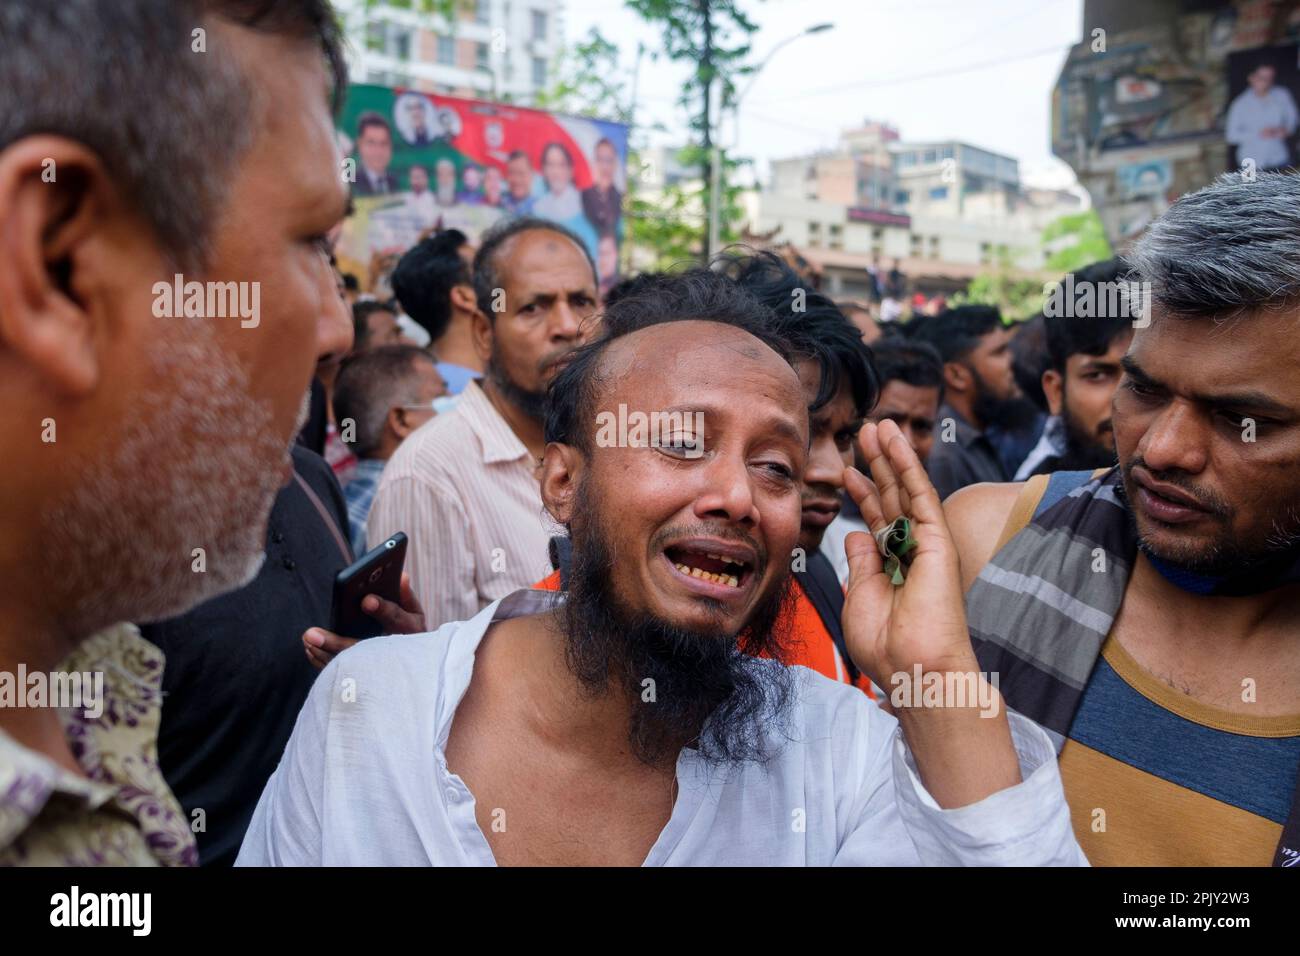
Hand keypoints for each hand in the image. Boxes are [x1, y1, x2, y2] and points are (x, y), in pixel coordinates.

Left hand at [302, 572, 426, 669]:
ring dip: (324, 653)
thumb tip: (399, 575)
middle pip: (364, 650)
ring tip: (308, 638)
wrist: (413, 668)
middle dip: (336, 643)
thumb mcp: (414, 613)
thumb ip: (405, 595)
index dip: (382, 609)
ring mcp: (379, 669)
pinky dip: (324, 662)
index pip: (396, 619)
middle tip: (310, 634)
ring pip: (348, 665)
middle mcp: (396, 653)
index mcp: (410, 631)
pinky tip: (311, 649)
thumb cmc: (409, 633)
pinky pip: (342, 673)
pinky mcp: (365, 678)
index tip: (366, 600)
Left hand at [841, 420, 972, 684]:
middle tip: (862, 433)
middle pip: (891, 498)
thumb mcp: (859, 596)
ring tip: (878, 424)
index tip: (846, 472)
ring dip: (891, 455)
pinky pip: (920, 495)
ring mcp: (925, 544)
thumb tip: (856, 531)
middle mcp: (910, 552)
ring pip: (906, 490)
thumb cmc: (885, 646)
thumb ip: (859, 561)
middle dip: (876, 464)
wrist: (914, 669)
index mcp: (891, 568)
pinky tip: (895, 442)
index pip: (876, 521)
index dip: (861, 494)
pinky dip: (906, 465)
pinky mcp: (937, 540)